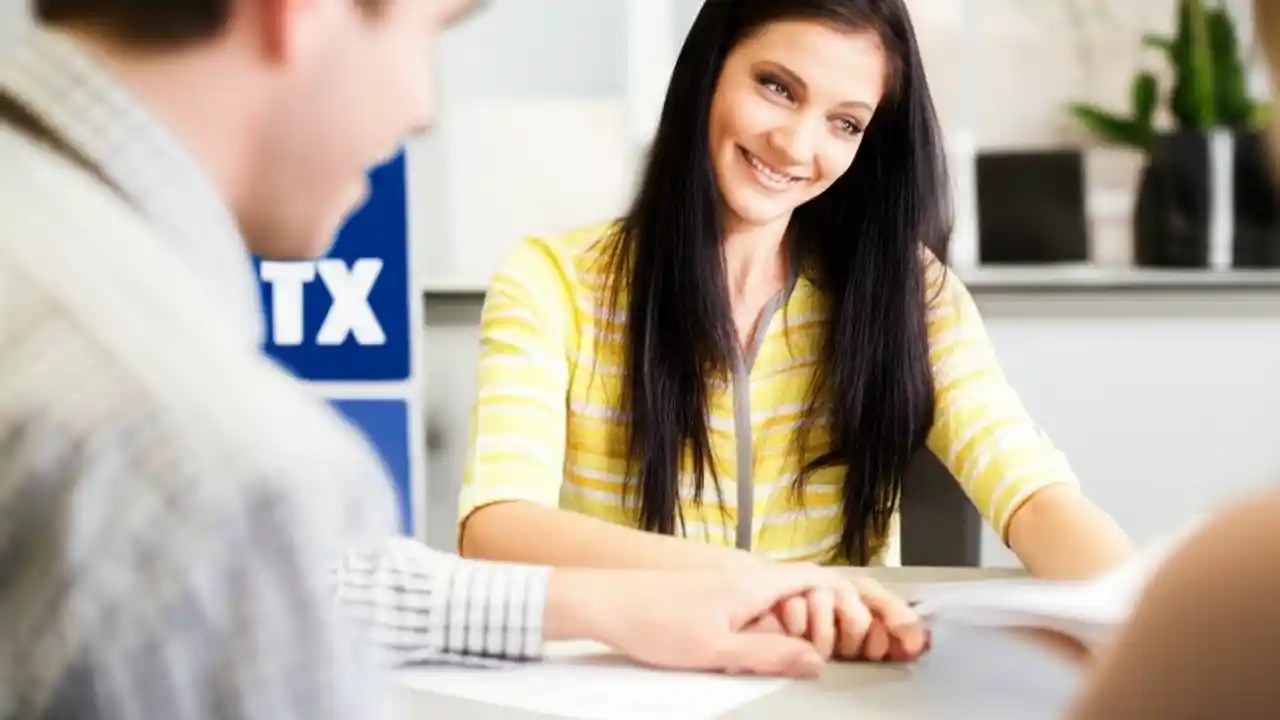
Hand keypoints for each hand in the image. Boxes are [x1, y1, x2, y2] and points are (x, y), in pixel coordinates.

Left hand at [545, 564, 903, 676]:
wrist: (605, 602)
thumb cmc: (652, 621)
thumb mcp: (714, 649)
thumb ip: (769, 654)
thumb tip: (815, 661)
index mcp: (755, 585)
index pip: (820, 581)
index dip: (853, 602)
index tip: (878, 623)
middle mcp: (749, 580)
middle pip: (812, 588)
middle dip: (846, 611)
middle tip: (875, 638)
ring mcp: (734, 589)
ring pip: (791, 599)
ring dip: (819, 620)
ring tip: (844, 645)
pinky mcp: (718, 601)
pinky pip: (768, 608)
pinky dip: (790, 624)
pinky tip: (795, 642)